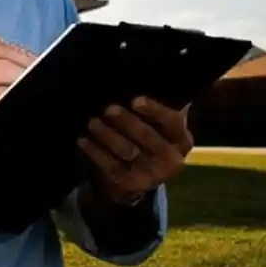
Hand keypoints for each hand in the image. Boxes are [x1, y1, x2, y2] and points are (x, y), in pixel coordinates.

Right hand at [0, 33, 36, 157]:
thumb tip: (34, 64)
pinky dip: (13, 114)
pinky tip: (18, 117)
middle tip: (46, 85)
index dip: (19, 53)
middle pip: (1, 68)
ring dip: (24, 97)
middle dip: (28, 76)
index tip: (39, 64)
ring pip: (3, 93)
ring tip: (33, 101)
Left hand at [77, 96, 193, 204]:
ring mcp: (150, 176)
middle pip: (147, 137)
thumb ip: (153, 111)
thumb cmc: (145, 142)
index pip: (172, 123)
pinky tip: (83, 140)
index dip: (155, 111)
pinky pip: (109, 165)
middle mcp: (171, 161)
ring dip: (107, 134)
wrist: (133, 182)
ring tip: (92, 122)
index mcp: (182, 141)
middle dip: (125, 121)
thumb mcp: (157, 128)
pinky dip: (94, 151)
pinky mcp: (129, 185)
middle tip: (108, 109)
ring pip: (127, 151)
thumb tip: (134, 82)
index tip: (135, 100)